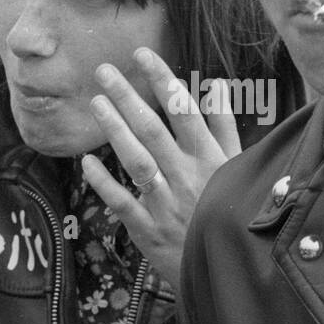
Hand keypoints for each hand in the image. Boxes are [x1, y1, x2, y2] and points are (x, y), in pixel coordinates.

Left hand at [81, 47, 241, 292]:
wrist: (229, 268)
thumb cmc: (233, 211)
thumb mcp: (237, 168)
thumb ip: (224, 127)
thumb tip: (218, 85)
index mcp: (210, 160)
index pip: (184, 111)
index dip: (162, 81)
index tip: (142, 55)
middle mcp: (187, 177)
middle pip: (153, 130)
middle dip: (128, 97)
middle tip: (104, 71)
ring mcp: (167, 204)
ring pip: (136, 161)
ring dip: (115, 131)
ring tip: (96, 103)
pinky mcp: (149, 230)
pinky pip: (122, 202)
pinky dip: (103, 183)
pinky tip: (86, 162)